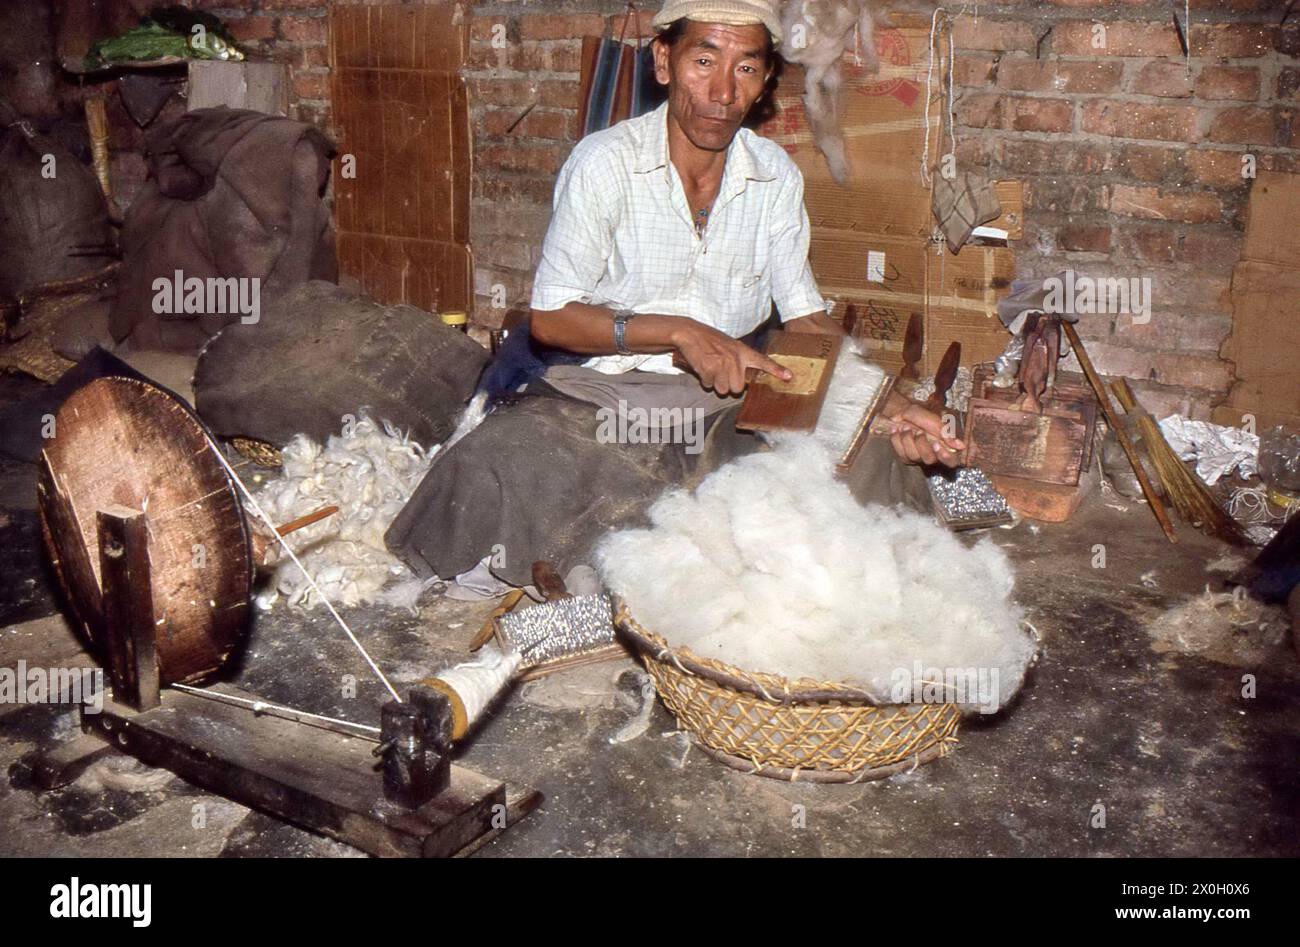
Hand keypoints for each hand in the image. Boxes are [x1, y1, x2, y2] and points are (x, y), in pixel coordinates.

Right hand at [671, 321, 791, 395]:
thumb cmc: (710, 340)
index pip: (763, 361)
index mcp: (742, 351)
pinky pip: (709, 385)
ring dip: (716, 383)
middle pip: (737, 388)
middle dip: (728, 385)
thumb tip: (741, 382)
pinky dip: (704, 379)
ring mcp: (722, 364)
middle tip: (722, 374)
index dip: (776, 370)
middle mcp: (735, 358)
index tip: (789, 376)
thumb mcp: (730, 345)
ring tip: (711, 369)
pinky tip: (703, 367)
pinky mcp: (709, 368)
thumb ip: (739, 360)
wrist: (690, 332)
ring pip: (723, 389)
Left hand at [882, 398, 965, 467]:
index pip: (951, 461)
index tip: (936, 443)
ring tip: (906, 426)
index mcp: (944, 446)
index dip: (945, 457)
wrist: (900, 410)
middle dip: (922, 445)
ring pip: (914, 456)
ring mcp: (917, 457)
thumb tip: (961, 446)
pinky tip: (897, 430)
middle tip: (919, 432)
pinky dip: (897, 439)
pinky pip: (901, 453)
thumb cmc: (920, 414)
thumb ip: (946, 432)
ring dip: (908, 438)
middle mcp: (932, 454)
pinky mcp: (904, 456)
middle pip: (930, 460)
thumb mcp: (935, 419)